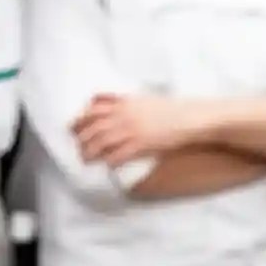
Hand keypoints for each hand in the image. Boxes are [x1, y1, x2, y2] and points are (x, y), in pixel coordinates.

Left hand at [71, 94, 209, 166]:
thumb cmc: (173, 109)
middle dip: (81, 139)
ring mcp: (131, 130)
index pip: (93, 109)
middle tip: (78, 148)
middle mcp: (123, 115)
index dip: (80, 120)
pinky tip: (108, 166)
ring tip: (86, 159)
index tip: (74, 128)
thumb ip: (124, 101)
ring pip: (100, 142)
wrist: (192, 118)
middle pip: (92, 127)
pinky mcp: (140, 144)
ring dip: (90, 152)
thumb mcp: (145, 99)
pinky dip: (109, 162)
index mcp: (124, 103)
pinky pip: (117, 156)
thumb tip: (107, 104)